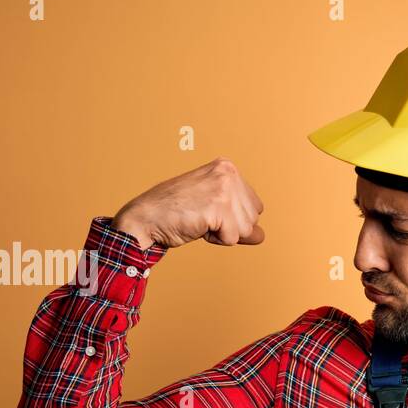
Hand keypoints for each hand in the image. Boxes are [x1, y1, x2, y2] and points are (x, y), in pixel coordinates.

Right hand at [112, 157, 265, 248]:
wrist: (146, 217)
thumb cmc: (175, 212)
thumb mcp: (214, 208)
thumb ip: (239, 218)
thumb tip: (261, 236)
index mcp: (227, 168)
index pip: (255, 207)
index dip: (233, 218)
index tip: (208, 211)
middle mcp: (228, 173)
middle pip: (253, 219)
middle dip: (230, 227)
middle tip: (201, 216)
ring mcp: (224, 188)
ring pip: (246, 230)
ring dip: (223, 234)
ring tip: (199, 220)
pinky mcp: (218, 207)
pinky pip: (232, 238)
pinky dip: (216, 240)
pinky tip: (197, 226)